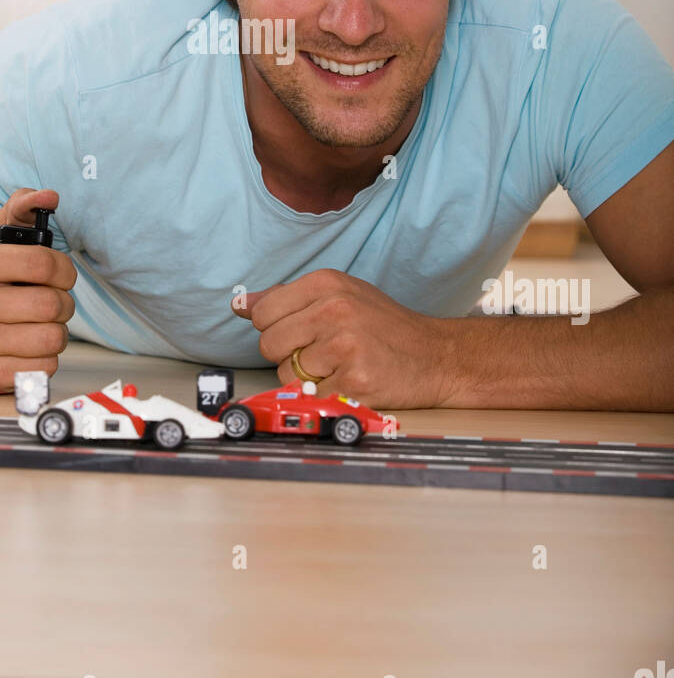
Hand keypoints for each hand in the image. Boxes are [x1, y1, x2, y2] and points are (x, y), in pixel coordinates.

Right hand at [0, 188, 76, 390]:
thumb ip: (23, 207)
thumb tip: (49, 196)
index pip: (42, 263)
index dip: (63, 269)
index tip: (59, 273)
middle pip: (51, 304)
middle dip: (63, 302)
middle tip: (52, 300)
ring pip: (52, 338)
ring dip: (57, 330)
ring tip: (40, 323)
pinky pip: (45, 368)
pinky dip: (46, 357)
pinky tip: (29, 346)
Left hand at [232, 268, 453, 408]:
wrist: (436, 356)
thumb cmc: (384, 326)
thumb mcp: (339, 295)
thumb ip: (288, 299)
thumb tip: (240, 304)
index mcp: (327, 283)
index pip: (263, 313)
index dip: (274, 328)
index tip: (298, 331)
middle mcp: (334, 309)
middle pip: (269, 344)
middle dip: (286, 355)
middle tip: (320, 352)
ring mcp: (344, 346)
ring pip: (287, 372)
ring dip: (307, 377)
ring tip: (339, 365)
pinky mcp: (354, 380)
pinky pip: (311, 394)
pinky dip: (326, 394)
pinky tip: (351, 380)